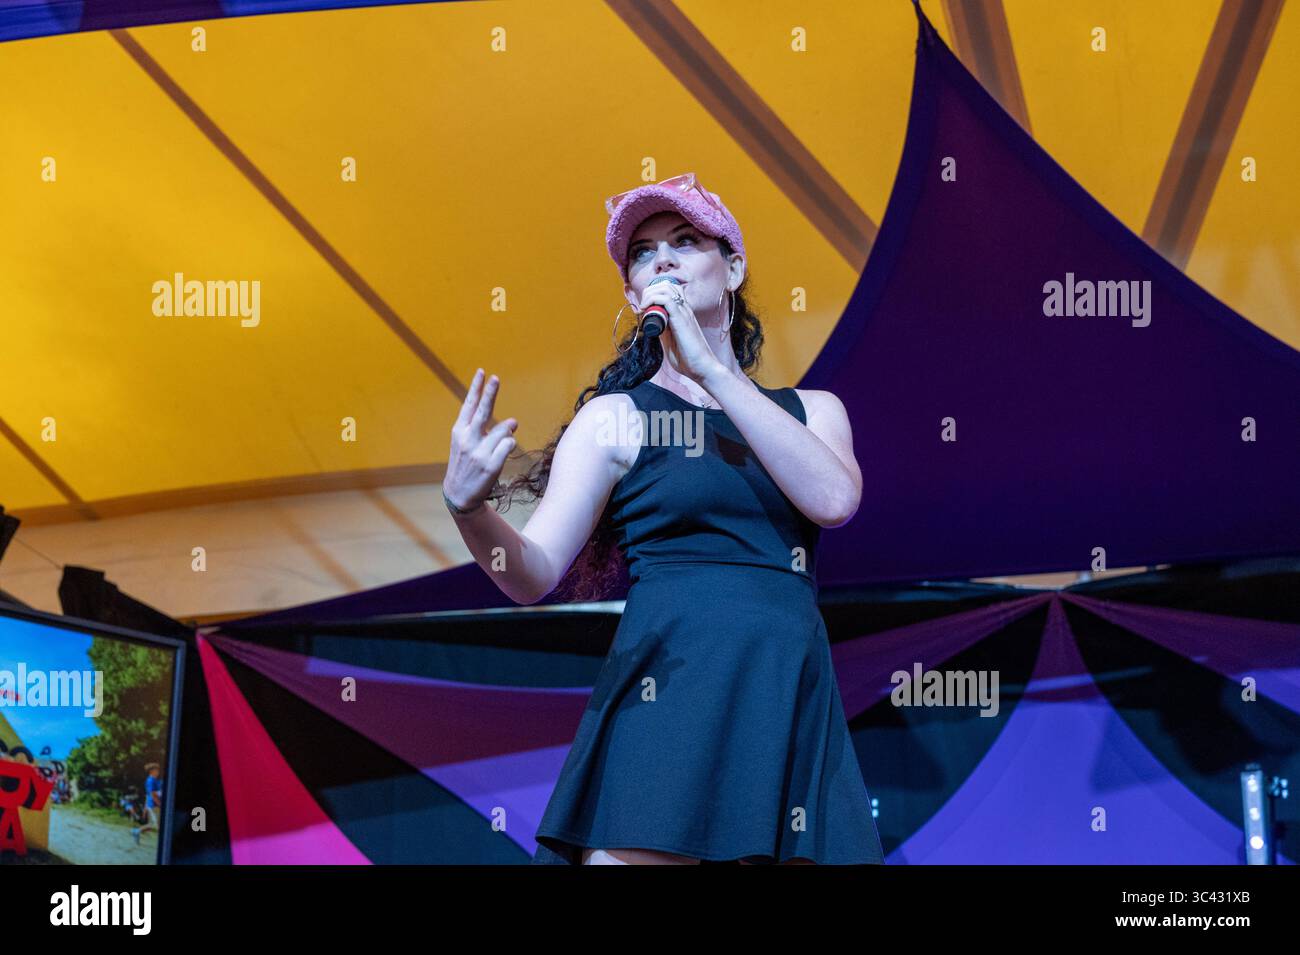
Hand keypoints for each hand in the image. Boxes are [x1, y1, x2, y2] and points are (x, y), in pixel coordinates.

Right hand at [445, 369, 516, 511]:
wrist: (460, 494)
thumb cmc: (466, 464)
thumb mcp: (467, 444)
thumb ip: (487, 430)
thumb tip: (513, 422)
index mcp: (459, 431)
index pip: (469, 405)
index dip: (476, 388)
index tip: (482, 372)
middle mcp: (468, 439)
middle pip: (482, 411)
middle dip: (490, 393)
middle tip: (496, 378)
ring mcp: (479, 452)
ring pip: (504, 430)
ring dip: (508, 431)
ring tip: (500, 442)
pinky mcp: (491, 465)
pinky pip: (509, 445)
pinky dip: (510, 445)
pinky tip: (502, 453)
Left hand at [638, 282, 725, 385]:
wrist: (703, 368)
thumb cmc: (689, 359)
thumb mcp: (670, 342)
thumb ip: (663, 332)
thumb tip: (652, 325)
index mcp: (683, 314)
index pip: (670, 290)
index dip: (653, 294)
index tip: (643, 308)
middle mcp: (685, 310)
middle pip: (667, 285)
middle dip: (649, 291)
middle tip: (642, 307)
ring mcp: (684, 313)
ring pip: (666, 288)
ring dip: (650, 294)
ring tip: (643, 308)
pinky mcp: (681, 319)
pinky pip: (667, 299)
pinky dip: (653, 300)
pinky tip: (646, 310)